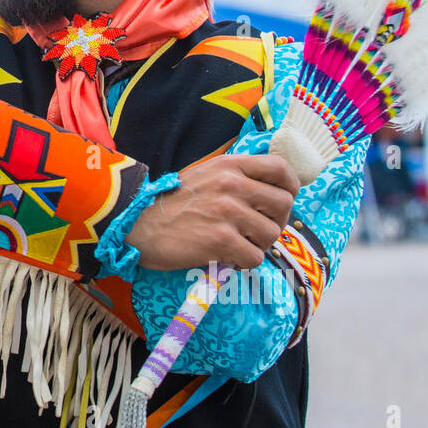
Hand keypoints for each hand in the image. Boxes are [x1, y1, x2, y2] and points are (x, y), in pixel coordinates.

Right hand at [126, 154, 300, 270]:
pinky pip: (255, 257)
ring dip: (258, 244)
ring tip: (236, 244)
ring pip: (271, 234)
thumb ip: (235, 176)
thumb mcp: (204, 175)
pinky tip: (226, 257)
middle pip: (283, 204)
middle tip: (256, 230)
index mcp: (229, 165)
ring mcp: (227, 211)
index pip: (280, 168)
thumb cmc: (171, 203)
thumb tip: (271, 188)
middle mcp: (232, 184)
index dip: (291, 186)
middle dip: (276, 221)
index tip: (284, 199)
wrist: (137, 225)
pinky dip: (244, 262)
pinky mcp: (221, 239)